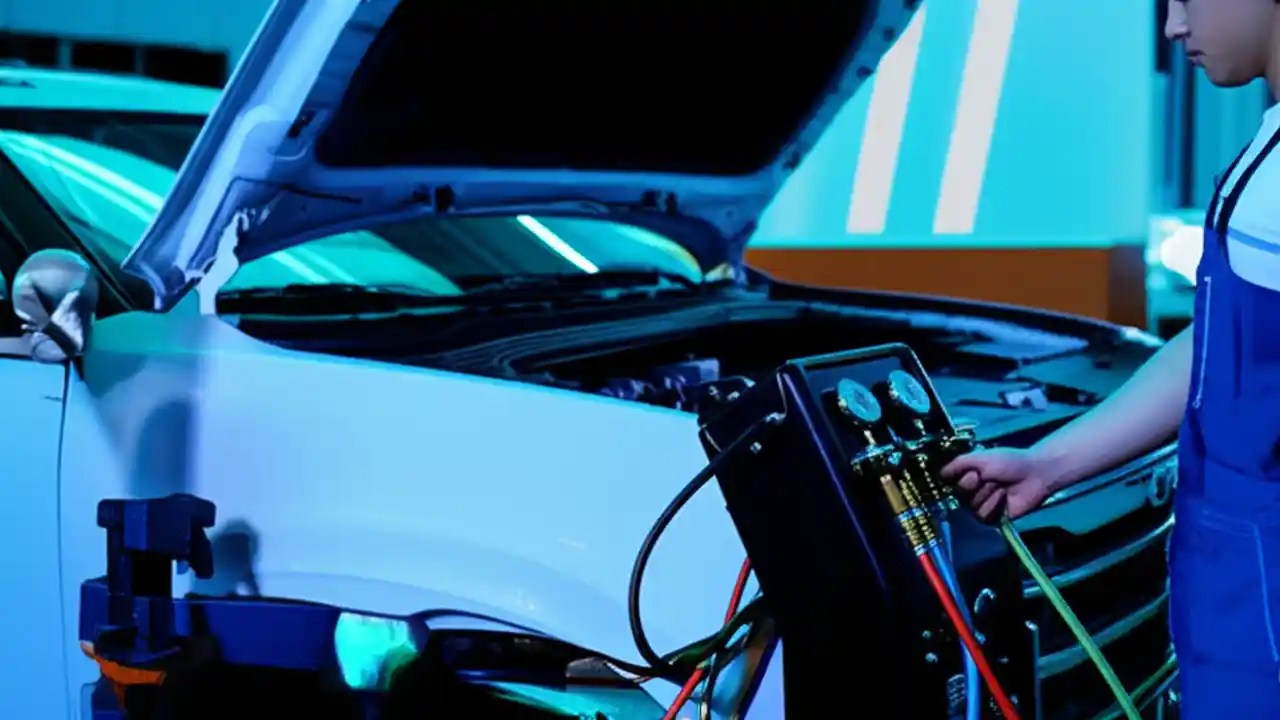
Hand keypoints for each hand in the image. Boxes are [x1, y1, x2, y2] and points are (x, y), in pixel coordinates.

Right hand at [940, 447, 1057, 521]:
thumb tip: (940, 474)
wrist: (1034, 475)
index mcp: (966, 476)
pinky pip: (983, 516)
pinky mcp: (992, 519)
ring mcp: (981, 506)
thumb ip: (957, 464)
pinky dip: (995, 506)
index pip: (951, 483)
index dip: (964, 478)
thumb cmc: (1008, 462)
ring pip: (972, 507)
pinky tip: (1005, 498)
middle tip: (993, 479)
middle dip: (978, 486)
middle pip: (961, 496)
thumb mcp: (980, 458)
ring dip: (989, 495)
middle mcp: (970, 492)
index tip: (976, 472)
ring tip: (1003, 488)